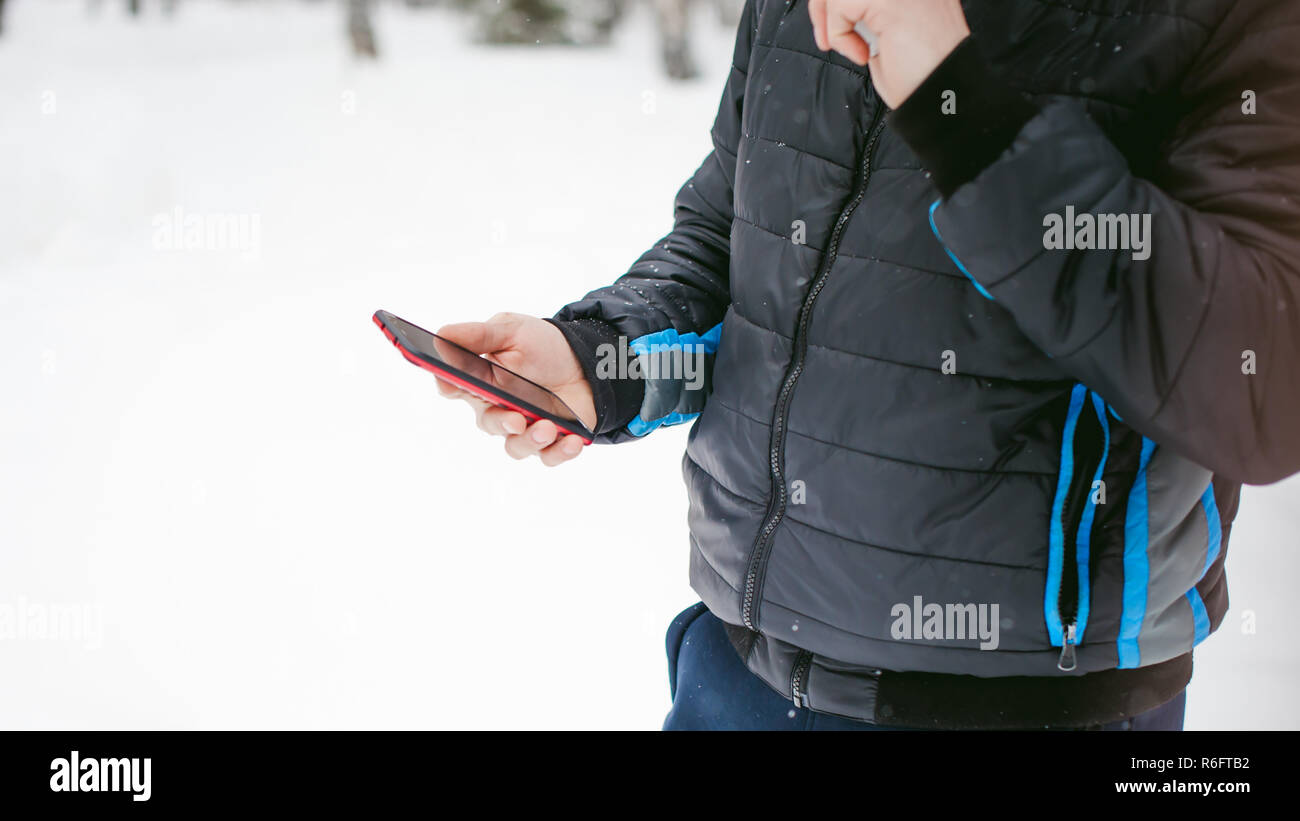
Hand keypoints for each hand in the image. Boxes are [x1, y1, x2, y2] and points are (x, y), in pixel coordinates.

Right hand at [435, 313, 595, 465]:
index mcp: (482, 381)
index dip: (449, 386)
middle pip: (488, 423)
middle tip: (515, 419)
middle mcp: (499, 409)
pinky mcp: (552, 442)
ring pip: (516, 447)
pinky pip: (550, 456)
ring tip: (549, 427)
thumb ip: (479, 335)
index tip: (451, 383)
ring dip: (531, 441)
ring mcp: (525, 428)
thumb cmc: (543, 346)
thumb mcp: (512, 330)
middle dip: (501, 422)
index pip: (455, 387)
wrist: (587, 360)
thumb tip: (441, 334)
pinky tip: (573, 441)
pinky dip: (560, 452)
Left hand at [808, 0, 969, 108]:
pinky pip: (840, 4)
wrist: (942, 97)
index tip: (830, 27)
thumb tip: (832, 5)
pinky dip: (839, 34)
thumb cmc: (920, 75)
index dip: (836, 3)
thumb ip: (866, 10)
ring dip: (831, 21)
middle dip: (824, 6)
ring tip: (853, 49)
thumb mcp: (885, 31)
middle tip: (827, 38)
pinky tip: (861, 55)